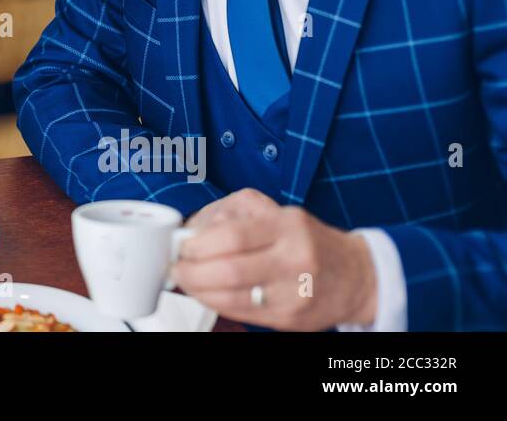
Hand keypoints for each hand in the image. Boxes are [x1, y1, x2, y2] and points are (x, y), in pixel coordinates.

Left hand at [171, 188, 377, 330]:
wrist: (356, 276)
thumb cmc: (306, 240)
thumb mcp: (276, 212)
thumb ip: (233, 216)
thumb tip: (191, 231)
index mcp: (287, 226)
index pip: (232, 235)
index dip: (197, 243)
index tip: (181, 245)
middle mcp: (295, 259)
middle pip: (228, 270)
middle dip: (191, 271)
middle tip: (177, 267)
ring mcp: (294, 293)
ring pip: (232, 297)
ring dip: (199, 291)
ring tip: (186, 281)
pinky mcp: (291, 319)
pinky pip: (243, 314)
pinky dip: (217, 304)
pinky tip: (207, 294)